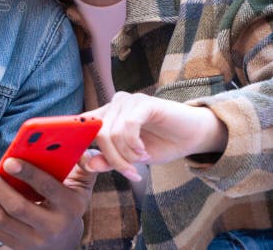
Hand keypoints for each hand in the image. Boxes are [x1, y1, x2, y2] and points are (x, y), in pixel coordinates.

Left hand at [0, 156, 95, 248]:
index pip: (46, 188)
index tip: (8, 161)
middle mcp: (52, 227)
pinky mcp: (17, 247)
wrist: (65, 242)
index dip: (27, 173)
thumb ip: (84, 166)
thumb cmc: (69, 204)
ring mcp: (33, 240)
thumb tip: (82, 149)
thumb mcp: (81, 186)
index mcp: (69, 207)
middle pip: (16, 206)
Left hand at [82, 91, 228, 180]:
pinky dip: (134, 144)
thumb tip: (88, 165)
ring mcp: (127, 101)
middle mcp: (113, 105)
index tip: (90, 167)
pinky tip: (145, 151)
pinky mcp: (143, 102)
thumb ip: (109, 160)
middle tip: (131, 172)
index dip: (80, 146)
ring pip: (112, 133)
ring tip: (142, 159)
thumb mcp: (131, 159)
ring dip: (126, 154)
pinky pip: (128, 125)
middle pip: (98, 135)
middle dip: (113, 159)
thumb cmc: (160, 145)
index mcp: (106, 115)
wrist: (192, 136)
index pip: (82, 127)